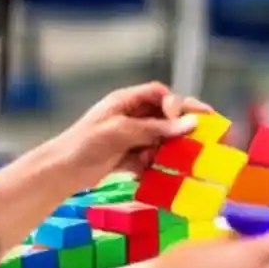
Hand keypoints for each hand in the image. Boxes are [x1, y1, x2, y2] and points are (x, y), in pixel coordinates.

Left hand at [51, 82, 211, 189]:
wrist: (59, 172)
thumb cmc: (84, 144)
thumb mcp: (121, 131)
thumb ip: (155, 127)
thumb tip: (189, 124)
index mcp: (126, 101)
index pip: (160, 95)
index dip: (177, 104)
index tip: (187, 119)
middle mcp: (130, 116)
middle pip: (165, 115)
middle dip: (184, 124)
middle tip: (209, 130)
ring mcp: (130, 138)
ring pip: (161, 138)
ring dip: (172, 147)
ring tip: (187, 157)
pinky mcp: (129, 157)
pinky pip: (152, 157)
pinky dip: (159, 164)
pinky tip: (166, 172)